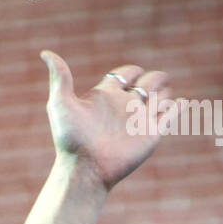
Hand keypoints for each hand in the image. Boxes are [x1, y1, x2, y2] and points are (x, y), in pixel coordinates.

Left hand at [40, 50, 171, 192]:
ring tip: (154, 101)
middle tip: (148, 87)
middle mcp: (125, 106)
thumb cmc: (70, 140)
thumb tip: (45, 53)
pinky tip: (176, 105)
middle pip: (149, 83)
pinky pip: (171, 116)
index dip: (130, 71)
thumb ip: (60, 78)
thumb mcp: (60, 105)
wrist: (84, 170)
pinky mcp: (152, 135)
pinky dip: (177, 107)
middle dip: (154, 79)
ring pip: (161, 97)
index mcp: (108, 95)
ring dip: (163, 92)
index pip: (126, 74)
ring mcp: (139, 120)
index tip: (128, 77)